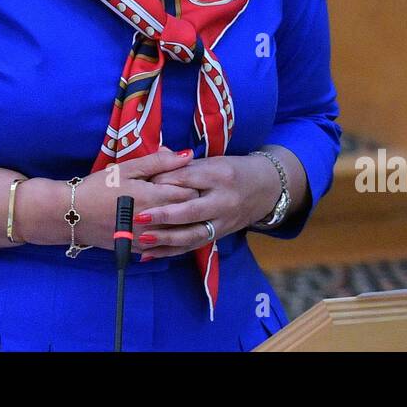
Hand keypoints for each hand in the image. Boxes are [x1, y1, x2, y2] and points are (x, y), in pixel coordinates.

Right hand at [43, 147, 199, 252]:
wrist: (73, 214)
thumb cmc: (99, 187)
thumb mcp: (128, 168)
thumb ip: (159, 161)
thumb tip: (188, 154)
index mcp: (154, 198)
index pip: (191, 193)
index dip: (191, 185)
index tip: (185, 179)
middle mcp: (155, 221)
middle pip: (187, 213)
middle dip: (188, 202)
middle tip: (180, 191)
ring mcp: (148, 238)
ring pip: (178, 232)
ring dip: (179, 220)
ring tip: (171, 208)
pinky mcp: (139, 249)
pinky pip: (164, 246)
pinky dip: (167, 235)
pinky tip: (161, 225)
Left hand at [134, 154, 281, 258]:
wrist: (267, 188)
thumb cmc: (234, 170)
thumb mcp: (213, 161)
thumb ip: (184, 163)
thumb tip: (157, 152)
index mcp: (219, 175)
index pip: (186, 179)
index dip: (162, 182)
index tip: (140, 185)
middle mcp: (223, 200)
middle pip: (191, 211)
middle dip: (164, 215)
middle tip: (139, 217)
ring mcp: (224, 221)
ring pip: (193, 234)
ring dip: (166, 239)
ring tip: (143, 239)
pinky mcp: (221, 235)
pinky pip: (194, 246)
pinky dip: (171, 251)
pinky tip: (151, 254)